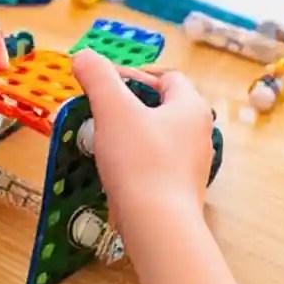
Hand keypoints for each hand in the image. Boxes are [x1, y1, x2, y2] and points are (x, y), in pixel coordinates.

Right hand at [71, 50, 214, 236]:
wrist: (158, 226)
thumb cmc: (140, 161)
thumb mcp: (113, 110)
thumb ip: (97, 77)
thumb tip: (83, 56)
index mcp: (191, 107)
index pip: (167, 77)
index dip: (135, 74)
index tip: (106, 83)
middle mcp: (199, 133)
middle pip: (162, 106)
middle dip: (130, 104)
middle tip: (101, 111)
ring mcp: (192, 165)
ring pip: (158, 136)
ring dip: (131, 133)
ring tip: (104, 141)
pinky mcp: (180, 190)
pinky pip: (156, 164)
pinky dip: (135, 161)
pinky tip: (115, 171)